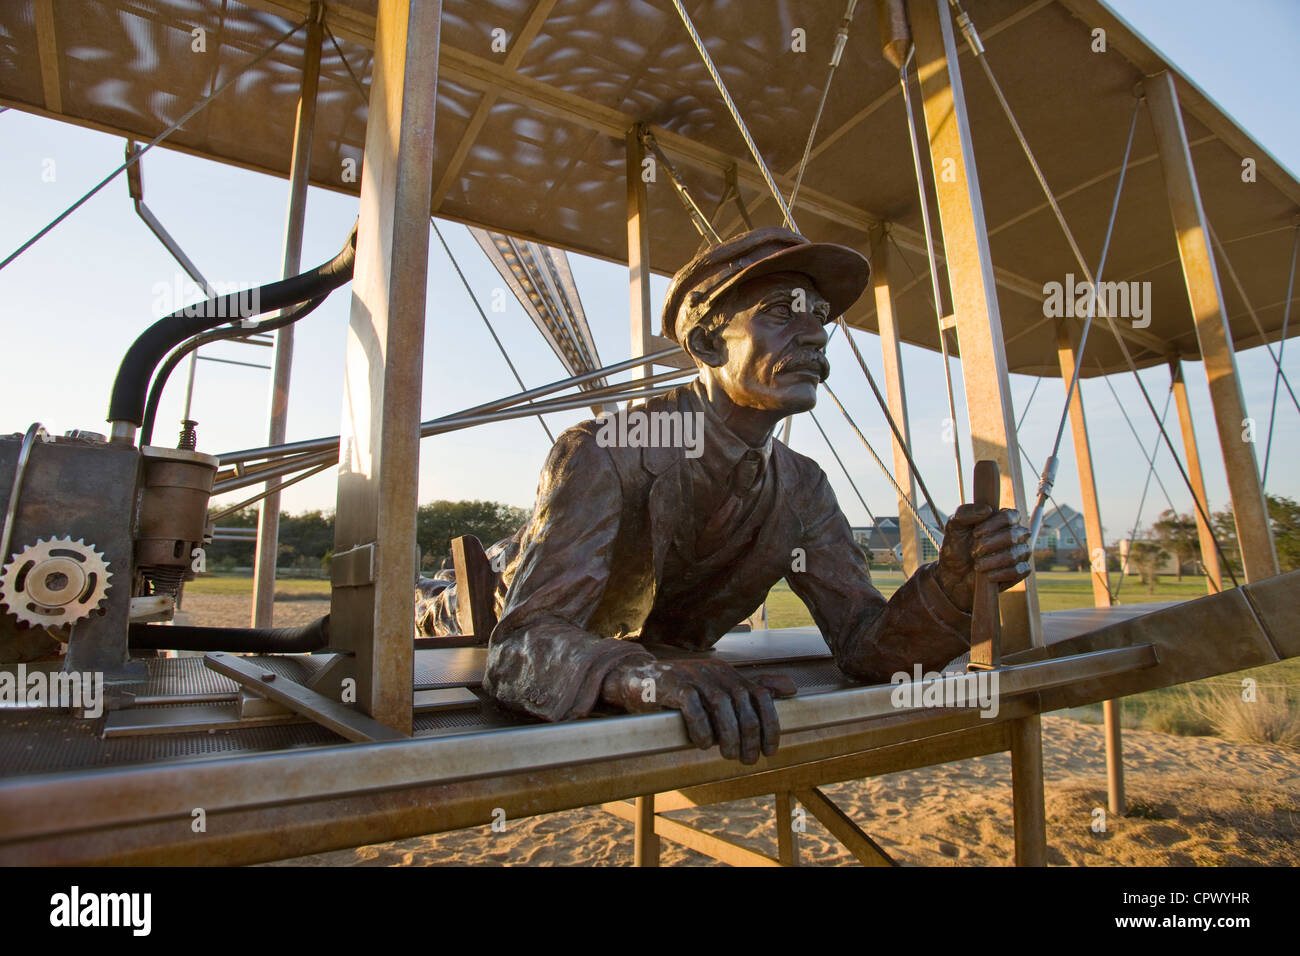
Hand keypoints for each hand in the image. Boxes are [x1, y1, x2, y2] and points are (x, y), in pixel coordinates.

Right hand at [601, 659, 796, 764]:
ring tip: (729, 756)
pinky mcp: (673, 684)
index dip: (770, 724)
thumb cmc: (681, 689)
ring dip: (730, 735)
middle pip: (743, 703)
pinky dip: (702, 728)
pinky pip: (693, 706)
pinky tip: (703, 743)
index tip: (770, 750)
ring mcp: (693, 676)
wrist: (638, 679)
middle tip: (748, 760)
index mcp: (729, 673)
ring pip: (722, 705)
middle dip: (750, 736)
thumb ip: (752, 688)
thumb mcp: (718, 688)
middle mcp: (715, 671)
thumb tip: (791, 688)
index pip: (760, 695)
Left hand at [935, 505, 1032, 610]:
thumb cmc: (957, 547)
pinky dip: (1002, 573)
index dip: (994, 524)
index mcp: (1003, 520)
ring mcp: (1020, 553)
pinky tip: (988, 575)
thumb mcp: (954, 527)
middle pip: (1014, 535)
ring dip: (993, 560)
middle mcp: (1016, 534)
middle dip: (990, 544)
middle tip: (973, 551)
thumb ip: (965, 513)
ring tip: (977, 565)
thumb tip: (988, 509)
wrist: (954, 574)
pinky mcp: (1020, 571)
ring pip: (1015, 554)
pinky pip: (1020, 571)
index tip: (975, 533)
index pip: (1011, 516)